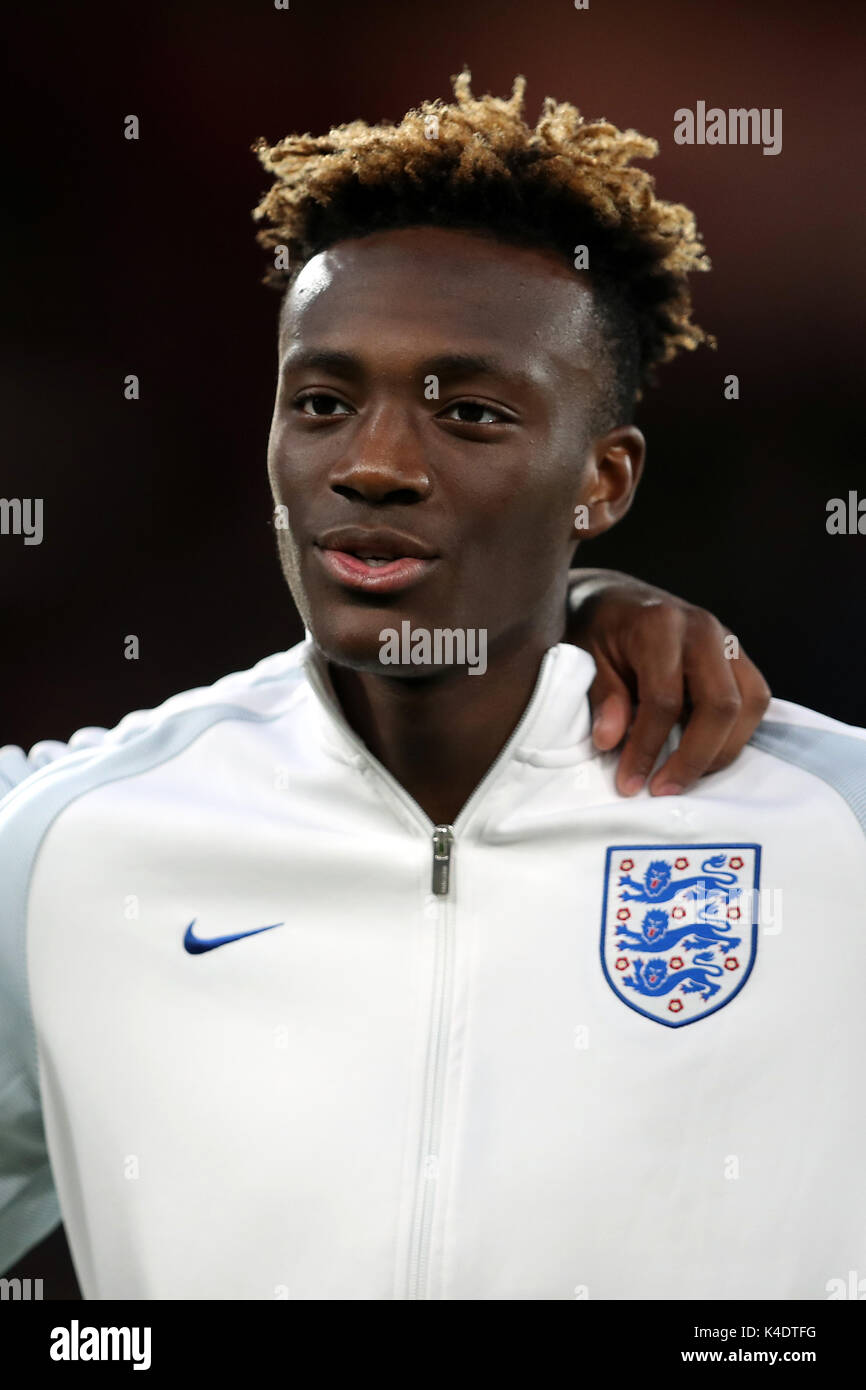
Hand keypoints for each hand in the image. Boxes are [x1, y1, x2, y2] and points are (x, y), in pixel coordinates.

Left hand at [566, 569, 771, 795]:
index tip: (630, 782)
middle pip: (721, 705)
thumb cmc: (597, 629)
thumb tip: (611, 742)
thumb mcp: (583, 657)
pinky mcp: (738, 654)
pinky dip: (736, 733)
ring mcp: (727, 639)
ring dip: (722, 750)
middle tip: (665, 789)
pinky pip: (755, 698)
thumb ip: (602, 696)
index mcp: (659, 625)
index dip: (647, 747)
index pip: (664, 699)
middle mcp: (703, 629)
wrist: (616, 595)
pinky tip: (704, 753)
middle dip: (695, 757)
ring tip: (686, 777)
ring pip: (750, 704)